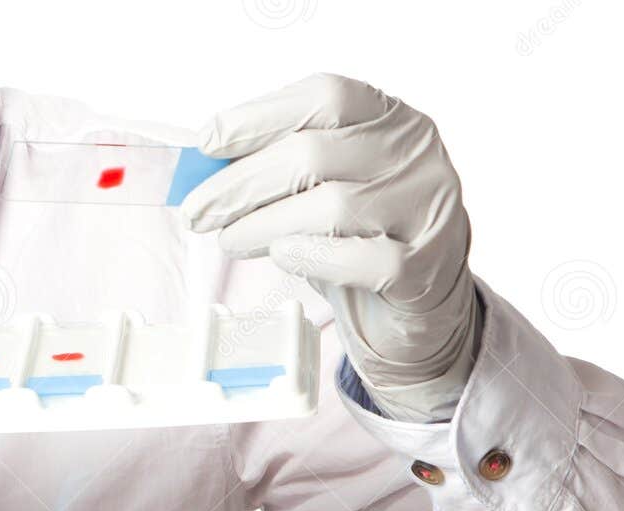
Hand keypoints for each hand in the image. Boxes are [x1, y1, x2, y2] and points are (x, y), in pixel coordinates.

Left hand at [183, 73, 479, 421]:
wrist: (416, 301)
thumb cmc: (355, 234)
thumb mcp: (318, 185)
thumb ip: (275, 167)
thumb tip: (201, 167)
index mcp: (388, 117)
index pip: (325, 95)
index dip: (258, 116)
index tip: (207, 143)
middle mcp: (415, 153)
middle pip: (313, 154)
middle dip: (240, 185)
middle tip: (197, 212)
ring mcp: (426, 208)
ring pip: (331, 207)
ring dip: (263, 225)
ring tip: (231, 241)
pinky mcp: (425, 267)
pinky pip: (361, 260)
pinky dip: (310, 257)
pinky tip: (282, 256)